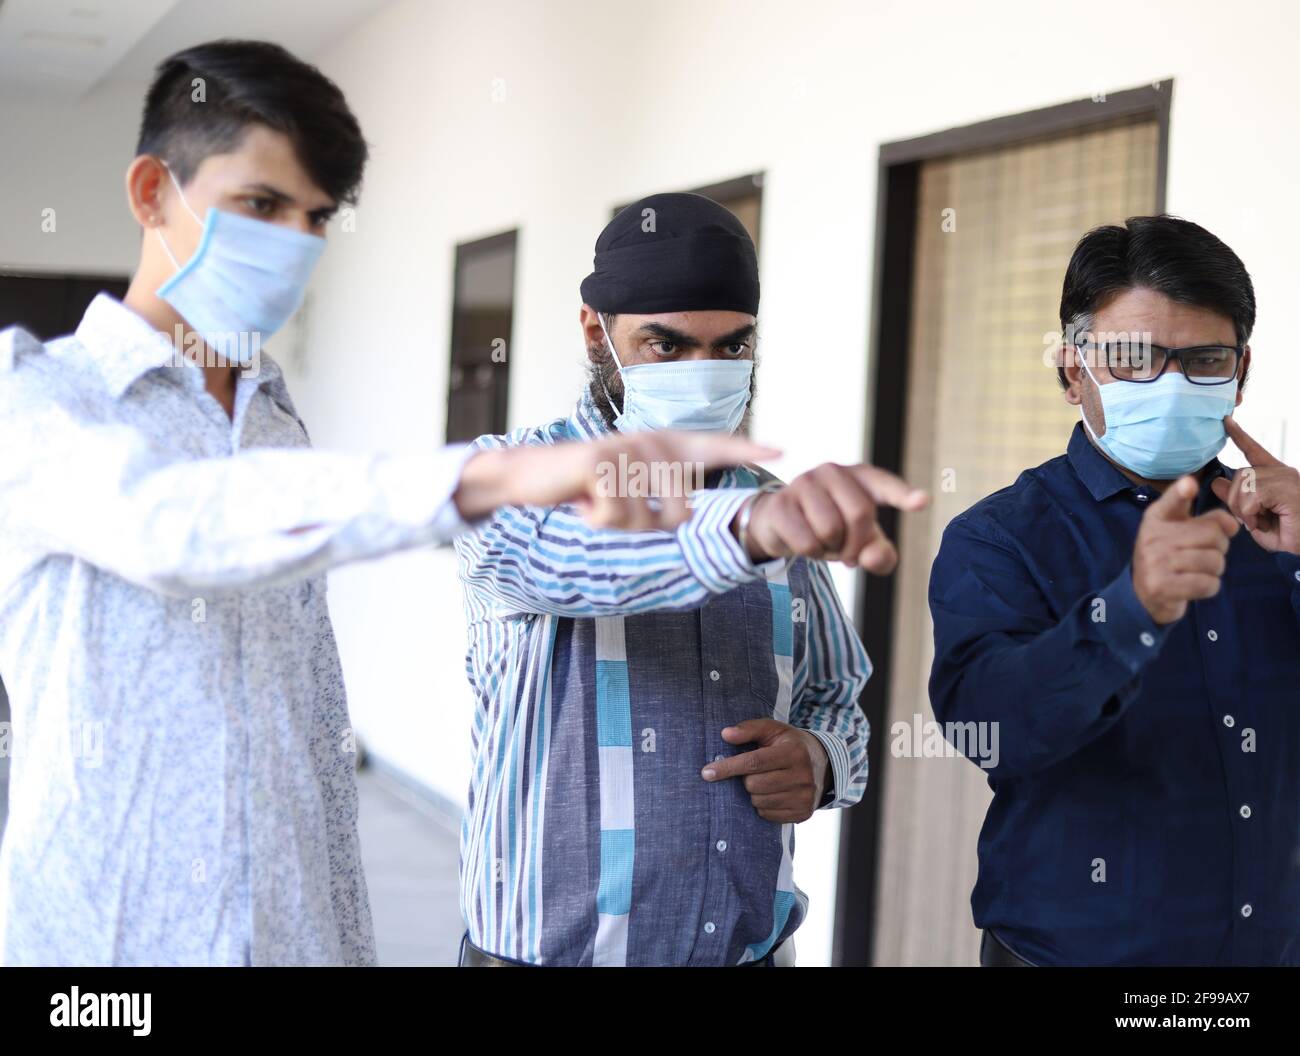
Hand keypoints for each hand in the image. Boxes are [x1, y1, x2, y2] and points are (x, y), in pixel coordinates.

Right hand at [455, 431, 778, 528]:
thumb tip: (684, 517)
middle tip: (614, 509)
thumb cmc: (584, 486)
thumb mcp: (627, 488)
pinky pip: (618, 518)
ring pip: (648, 521)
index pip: (714, 446)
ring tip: (598, 502)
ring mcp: (626, 450)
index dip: (747, 450)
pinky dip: (595, 521)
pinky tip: (582, 502)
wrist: (532, 474)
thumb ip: (658, 495)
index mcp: (661, 446)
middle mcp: (650, 442)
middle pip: (680, 513)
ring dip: (619, 525)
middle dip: (647, 527)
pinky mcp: (602, 464)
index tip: (783, 450)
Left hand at [700, 718, 829, 822]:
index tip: (707, 772)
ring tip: (764, 781)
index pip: (754, 762)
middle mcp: (802, 776)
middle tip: (753, 772)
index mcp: (793, 752)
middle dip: (745, 779)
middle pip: (754, 785)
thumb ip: (749, 729)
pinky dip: (762, 805)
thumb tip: (725, 734)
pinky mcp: (803, 813)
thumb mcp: (773, 729)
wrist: (823, 764)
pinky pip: (768, 815)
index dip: (728, 767)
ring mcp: (804, 797)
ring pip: (759, 801)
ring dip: (753, 792)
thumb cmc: (789, 744)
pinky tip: (771, 793)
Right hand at [736, 462, 927, 571]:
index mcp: (859, 476)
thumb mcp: (862, 543)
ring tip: (824, 543)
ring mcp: (803, 483)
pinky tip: (806, 543)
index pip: (884, 485)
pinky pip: (807, 542)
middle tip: (846, 551)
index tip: (923, 501)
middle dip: (856, 543)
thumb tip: (873, 557)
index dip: (903, 494)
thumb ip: (880, 554)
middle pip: (859, 515)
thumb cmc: (829, 527)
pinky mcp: (780, 504)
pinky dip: (811, 553)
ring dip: (830, 549)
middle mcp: (832, 472)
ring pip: (831, 529)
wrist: (778, 522)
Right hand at [1132, 474, 1237, 624]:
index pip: (1173, 500)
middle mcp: (1153, 536)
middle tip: (1204, 554)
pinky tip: (1195, 584)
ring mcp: (1155, 562)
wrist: (1142, 592)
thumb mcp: (1181, 531)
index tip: (1190, 486)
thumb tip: (1233, 524)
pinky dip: (1209, 587)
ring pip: (1213, 561)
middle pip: (1213, 535)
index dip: (1182, 491)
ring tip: (1198, 571)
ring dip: (1214, 570)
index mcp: (1157, 517)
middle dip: (1219, 548)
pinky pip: (1208, 584)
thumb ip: (1209, 520)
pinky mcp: (1161, 586)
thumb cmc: (1170, 556)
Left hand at [1210, 418, 1299, 554]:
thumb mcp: (1254, 516)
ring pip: (1244, 483)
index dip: (1239, 436)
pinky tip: (1261, 523)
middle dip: (1235, 500)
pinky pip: (1253, 495)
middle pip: (1240, 474)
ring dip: (1243, 508)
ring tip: (1258, 522)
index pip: (1254, 450)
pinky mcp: (1288, 488)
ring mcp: (1287, 478)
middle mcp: (1283, 472)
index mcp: (1276, 476)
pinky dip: (1250, 513)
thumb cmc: (1285, 534)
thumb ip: (1236, 498)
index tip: (1226, 421)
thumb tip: (1216, 481)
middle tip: (1249, 519)